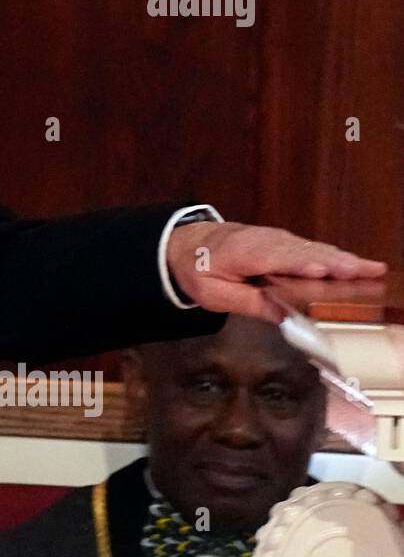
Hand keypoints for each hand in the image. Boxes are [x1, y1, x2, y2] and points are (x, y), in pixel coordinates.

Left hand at [166, 222, 387, 322]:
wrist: (185, 243)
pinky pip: (311, 249)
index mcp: (244, 252)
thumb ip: (249, 303)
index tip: (324, 272)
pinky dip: (333, 256)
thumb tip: (285, 317)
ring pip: (313, 249)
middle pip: (305, 252)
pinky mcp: (283, 242)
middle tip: (368, 272)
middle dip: (337, 263)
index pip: (278, 258)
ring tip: (371, 270)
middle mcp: (266, 241)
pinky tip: (353, 266)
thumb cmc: (198, 269)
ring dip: (342, 259)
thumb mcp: (214, 293)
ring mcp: (276, 239)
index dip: (302, 265)